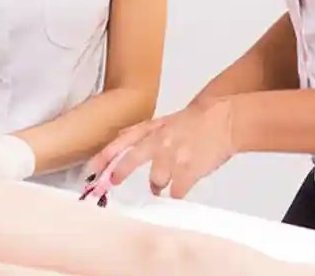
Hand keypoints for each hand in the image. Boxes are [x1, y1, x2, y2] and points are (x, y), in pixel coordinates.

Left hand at [88, 99, 236, 198]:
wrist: (223, 120)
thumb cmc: (194, 122)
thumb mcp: (163, 122)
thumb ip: (141, 132)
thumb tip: (118, 137)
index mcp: (152, 130)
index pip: (121, 143)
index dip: (104, 157)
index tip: (91, 169)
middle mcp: (158, 142)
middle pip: (129, 161)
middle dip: (119, 173)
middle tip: (114, 182)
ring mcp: (173, 157)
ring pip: (155, 181)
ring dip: (157, 186)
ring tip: (162, 184)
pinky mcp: (188, 171)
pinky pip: (175, 191)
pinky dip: (176, 193)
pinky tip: (180, 188)